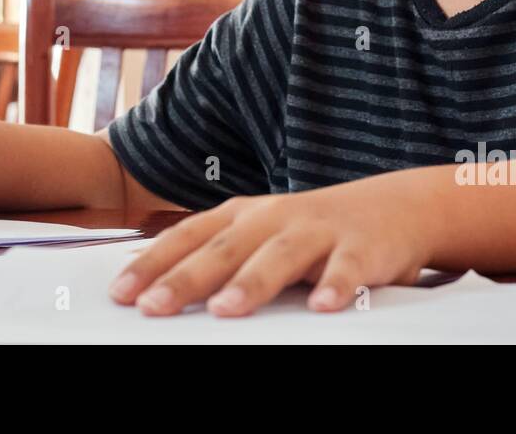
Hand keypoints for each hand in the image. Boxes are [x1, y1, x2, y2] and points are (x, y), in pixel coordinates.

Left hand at [107, 175, 434, 316]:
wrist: (395, 206)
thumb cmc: (313, 228)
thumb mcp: (260, 233)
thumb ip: (215, 254)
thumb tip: (152, 285)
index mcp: (244, 216)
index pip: (189, 237)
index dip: (154, 264)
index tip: (120, 294)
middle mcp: (275, 218)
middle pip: (225, 248)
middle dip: (187, 278)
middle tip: (153, 306)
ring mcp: (318, 231)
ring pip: (280, 255)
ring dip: (252, 281)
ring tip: (225, 309)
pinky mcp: (361, 248)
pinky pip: (348, 269)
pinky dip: (336, 285)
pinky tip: (323, 305)